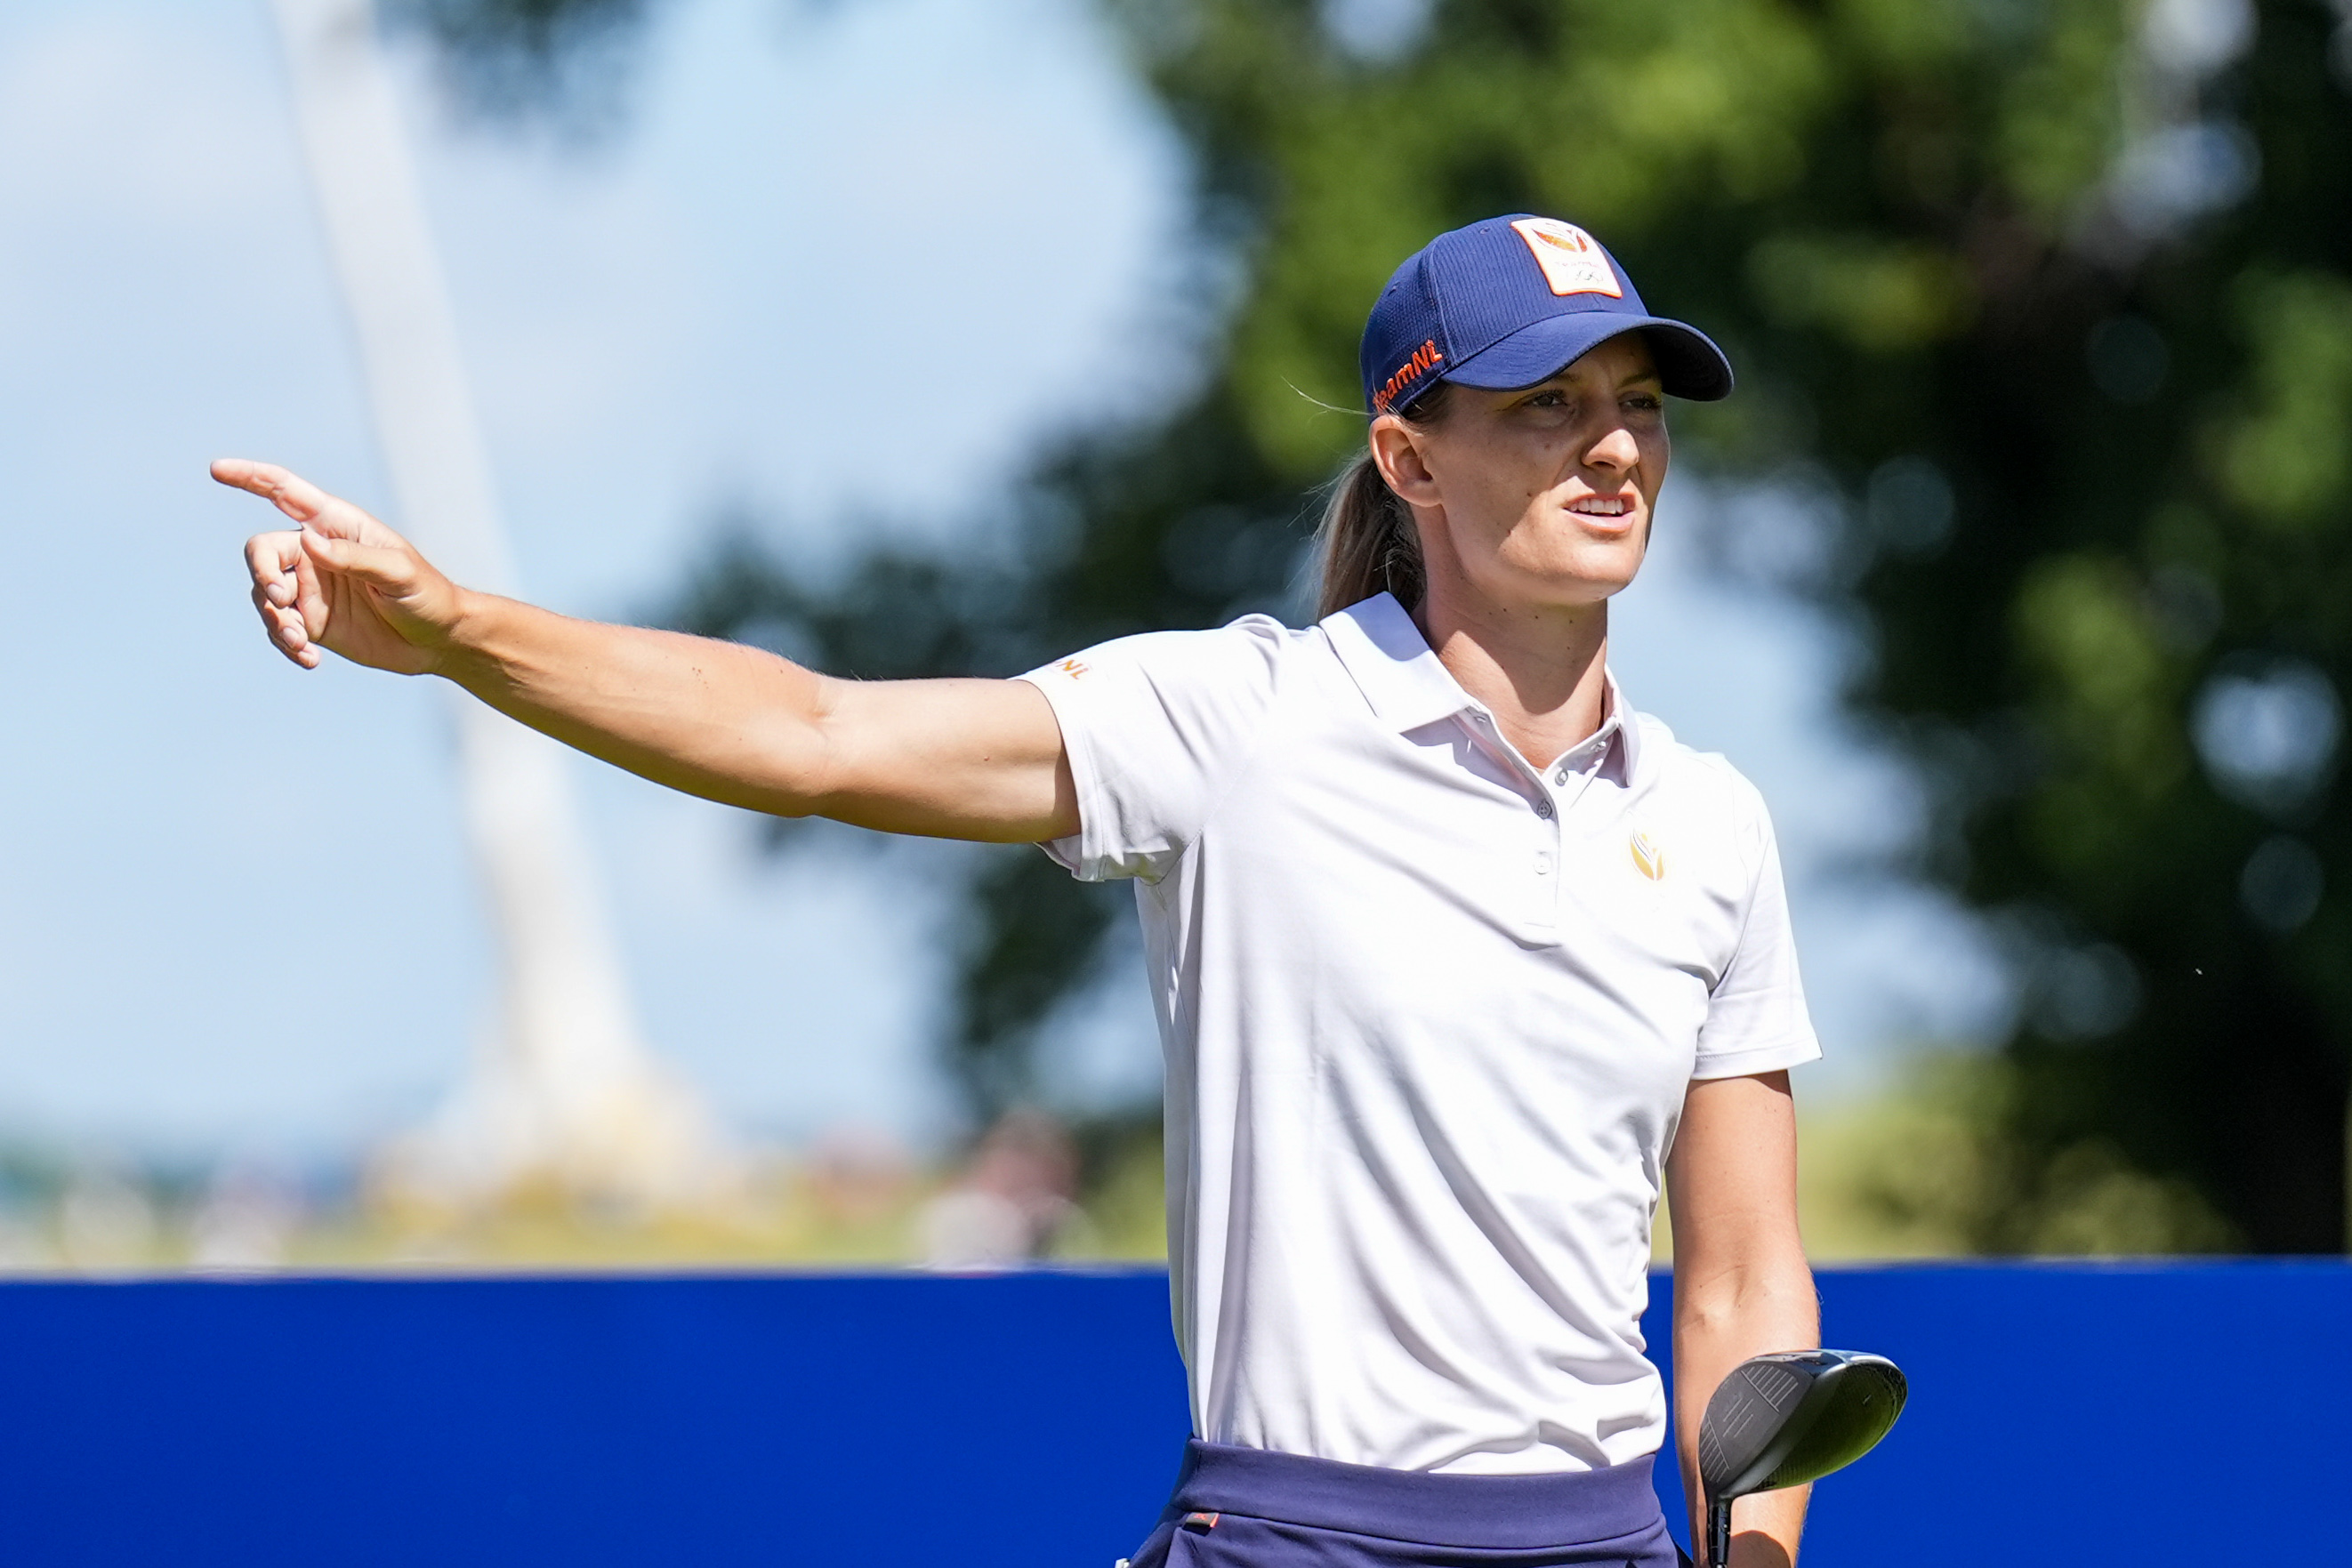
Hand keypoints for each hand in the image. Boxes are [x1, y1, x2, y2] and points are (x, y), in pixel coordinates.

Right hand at [217, 459, 462, 674]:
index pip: (286, 493)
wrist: (439, 640)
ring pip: (264, 595)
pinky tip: (309, 659)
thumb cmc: (427, 595)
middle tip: (283, 600)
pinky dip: (286, 643)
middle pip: (262, 551)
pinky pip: (279, 629)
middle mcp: (315, 552)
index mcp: (337, 525)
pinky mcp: (311, 622)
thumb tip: (308, 540)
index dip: (250, 477)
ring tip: (301, 641)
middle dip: (262, 573)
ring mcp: (310, 587)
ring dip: (275, 618)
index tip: (218, 469)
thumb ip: (354, 557)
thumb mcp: (399, 573)